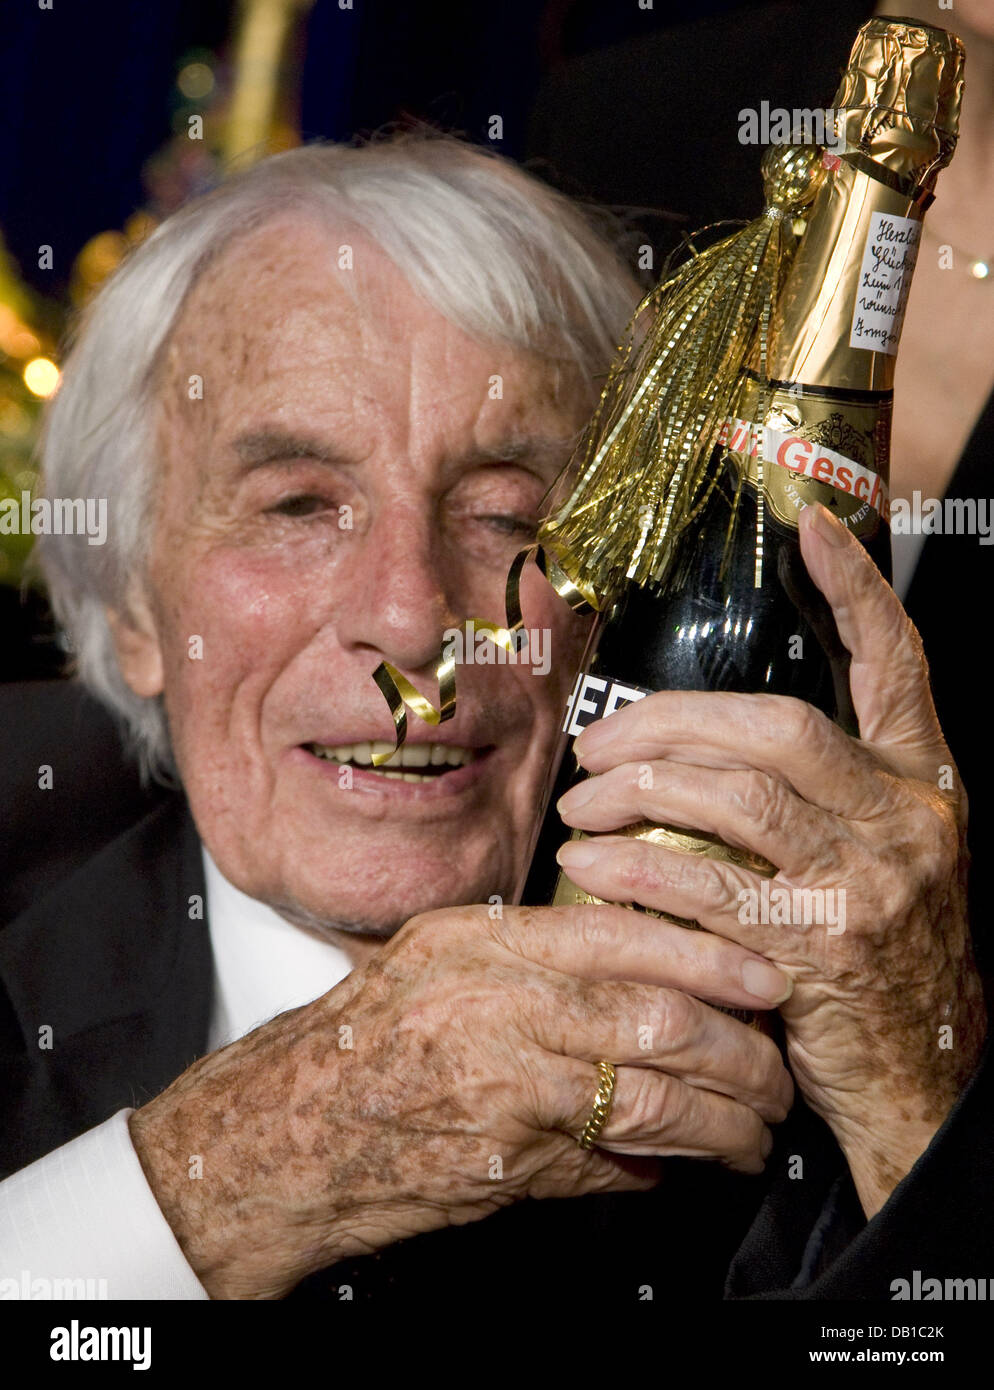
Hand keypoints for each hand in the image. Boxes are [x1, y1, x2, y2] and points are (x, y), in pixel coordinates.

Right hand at [129, 900, 792, 1297]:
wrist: (283, 1132)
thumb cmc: (359, 1043)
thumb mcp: (436, 962)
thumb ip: (532, 963)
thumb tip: (632, 982)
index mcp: (481, 944)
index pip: (621, 935)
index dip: (707, 956)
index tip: (762, 975)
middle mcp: (491, 1005)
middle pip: (654, 1019)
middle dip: (736, 1051)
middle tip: (773, 1071)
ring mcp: (497, 1085)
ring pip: (647, 1098)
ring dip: (717, 1121)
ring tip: (751, 1132)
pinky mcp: (500, 1159)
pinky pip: (604, 1163)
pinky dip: (655, 1168)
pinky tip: (681, 1168)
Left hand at [556, 502, 986, 1217]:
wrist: (925, 1075)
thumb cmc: (885, 956)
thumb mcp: (883, 858)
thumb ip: (823, 794)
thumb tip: (707, 743)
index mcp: (922, 785)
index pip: (898, 663)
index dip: (856, 590)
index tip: (810, 527)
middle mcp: (905, 822)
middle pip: (776, 726)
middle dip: (670, 721)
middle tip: (599, 740)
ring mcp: (869, 883)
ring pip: (736, 798)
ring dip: (640, 790)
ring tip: (582, 803)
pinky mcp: (820, 948)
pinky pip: (709, 886)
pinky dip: (638, 870)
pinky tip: (590, 867)